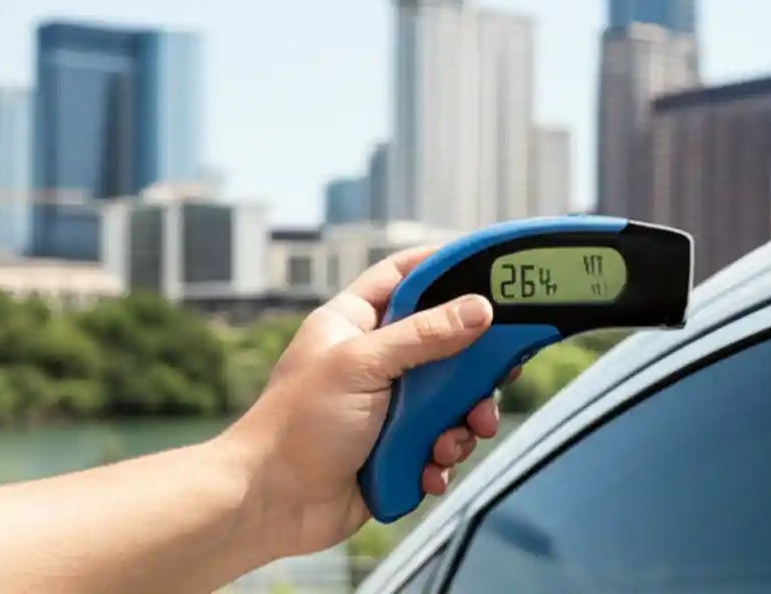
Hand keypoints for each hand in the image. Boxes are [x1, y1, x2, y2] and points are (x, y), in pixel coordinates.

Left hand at [221, 246, 503, 558]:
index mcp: (355, 324)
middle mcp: (376, 360)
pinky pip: (442, 444)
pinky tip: (428, 470)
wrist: (272, 505)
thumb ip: (424, 335)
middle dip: (474, 367)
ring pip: (453, 399)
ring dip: (462, 423)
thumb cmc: (296, 426)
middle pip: (446, 342)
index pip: (405, 276)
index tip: (488, 268)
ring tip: (449, 442)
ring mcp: (390, 406)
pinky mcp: (399, 448)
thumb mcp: (362, 365)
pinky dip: (443, 459)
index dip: (444, 266)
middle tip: (499, 376)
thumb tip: (479, 309)